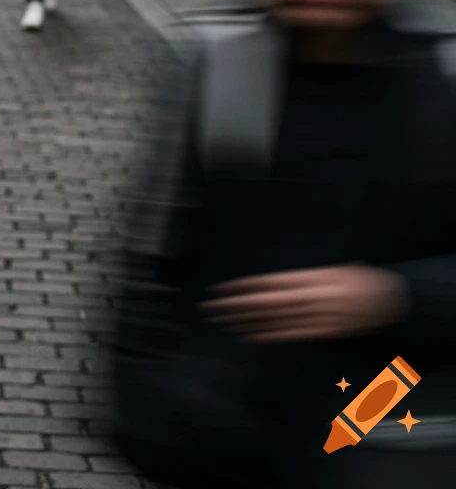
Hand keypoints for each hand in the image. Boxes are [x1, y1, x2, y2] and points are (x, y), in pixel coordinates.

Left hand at [200, 265, 406, 342]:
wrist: (393, 298)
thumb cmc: (358, 278)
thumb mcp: (329, 267)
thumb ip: (302, 276)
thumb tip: (270, 281)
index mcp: (310, 277)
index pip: (267, 283)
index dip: (242, 287)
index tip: (219, 290)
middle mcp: (312, 296)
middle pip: (266, 302)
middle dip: (235, 306)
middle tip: (210, 308)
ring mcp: (319, 316)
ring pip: (275, 321)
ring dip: (246, 322)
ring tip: (222, 323)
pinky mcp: (325, 333)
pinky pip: (293, 335)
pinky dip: (269, 336)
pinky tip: (249, 336)